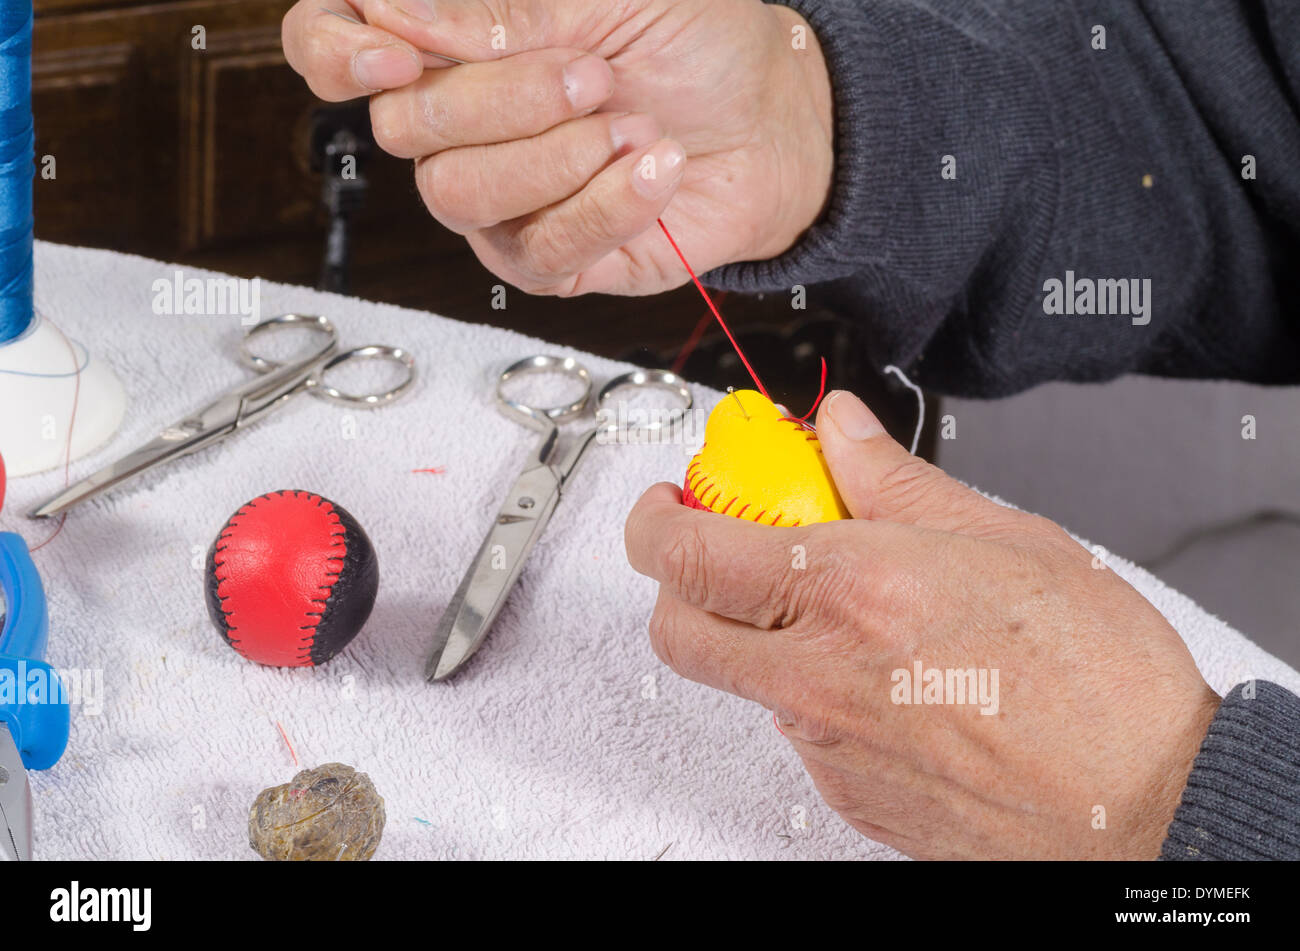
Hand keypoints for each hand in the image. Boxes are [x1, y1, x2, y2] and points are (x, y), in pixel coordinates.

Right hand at [281, 0, 832, 294]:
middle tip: (594, 75)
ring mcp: (497, 199)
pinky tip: (654, 170)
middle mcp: (459, 124)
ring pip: (457, 194)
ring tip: (632, 126)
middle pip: (405, 127)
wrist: (771, 122)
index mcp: (454, 44)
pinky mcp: (546, 259)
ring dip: (557, 156)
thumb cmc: (695, 43)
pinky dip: (606, 204)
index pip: (330, 47)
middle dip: (506, 99)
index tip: (394, 55)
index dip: (337, 52)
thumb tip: (389, 6)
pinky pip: (537, 247)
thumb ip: (506, 10)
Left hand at [624, 390, 1221, 858]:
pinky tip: (889, 672)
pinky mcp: (847, 796)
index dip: (656, 519)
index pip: (688, 554)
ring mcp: (828, 746)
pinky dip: (815, 689)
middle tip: (728, 548)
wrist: (1149, 801)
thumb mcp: (1002, 537)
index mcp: (853, 591)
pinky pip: (797, 729)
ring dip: (763, 633)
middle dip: (679, 580)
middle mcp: (821, 676)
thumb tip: (840, 430)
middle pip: (678, 627)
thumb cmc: (1097, 679)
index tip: (671, 501)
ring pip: (743, 678)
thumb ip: (894, 478)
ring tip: (851, 609)